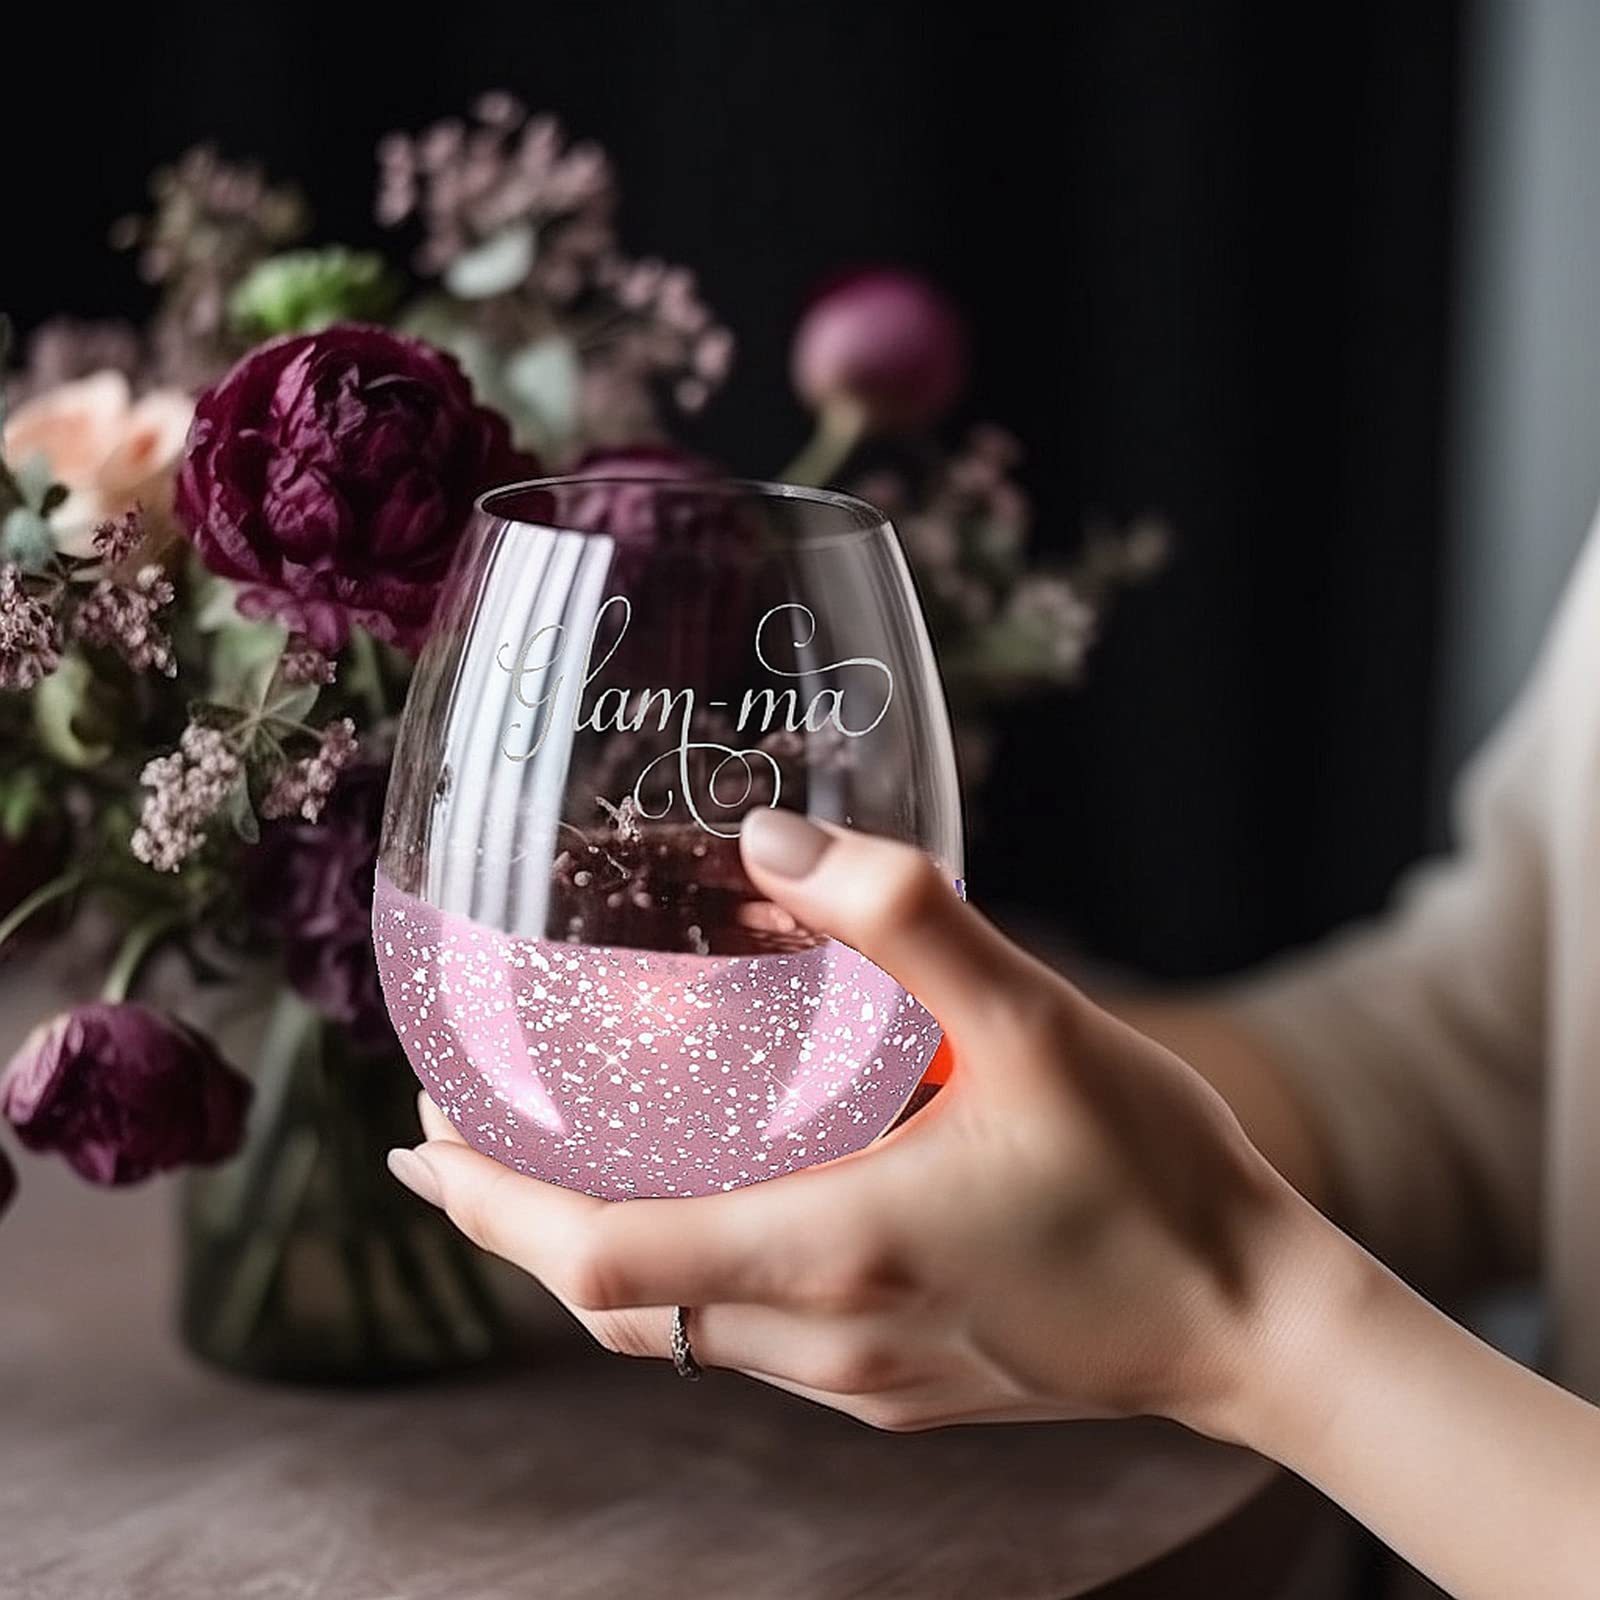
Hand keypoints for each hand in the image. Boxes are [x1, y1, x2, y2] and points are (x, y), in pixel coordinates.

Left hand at [388, 810, 1335, 1437]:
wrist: (1254, 1323)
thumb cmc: (1158, 1177)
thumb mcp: (1040, 1021)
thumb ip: (907, 917)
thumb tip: (775, 838)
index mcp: (842, 1250)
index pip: (604, 1258)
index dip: (493, 1204)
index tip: (425, 1142)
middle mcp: (828, 1341)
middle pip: (611, 1309)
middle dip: (514, 1226)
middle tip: (459, 1144)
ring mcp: (860, 1385)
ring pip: (670, 1337)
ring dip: (592, 1257)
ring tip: (555, 1170)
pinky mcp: (897, 1395)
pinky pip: (742, 1345)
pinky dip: (679, 1281)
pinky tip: (705, 1210)